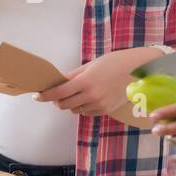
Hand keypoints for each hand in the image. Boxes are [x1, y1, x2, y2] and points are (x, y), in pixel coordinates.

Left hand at [33, 47, 160, 117]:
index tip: (37, 96)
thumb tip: (57, 83)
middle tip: (55, 94)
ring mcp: (99, 105)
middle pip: (63, 105)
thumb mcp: (91, 65)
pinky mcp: (105, 110)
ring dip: (70, 104)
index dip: (45, 96)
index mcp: (85, 82)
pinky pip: (86, 112)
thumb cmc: (114, 62)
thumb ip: (73, 76)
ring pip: (75, 110)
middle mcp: (91, 96)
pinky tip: (87, 98)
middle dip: (56, 100)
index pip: (58, 93)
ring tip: (75, 93)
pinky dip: (82, 107)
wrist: (138, 70)